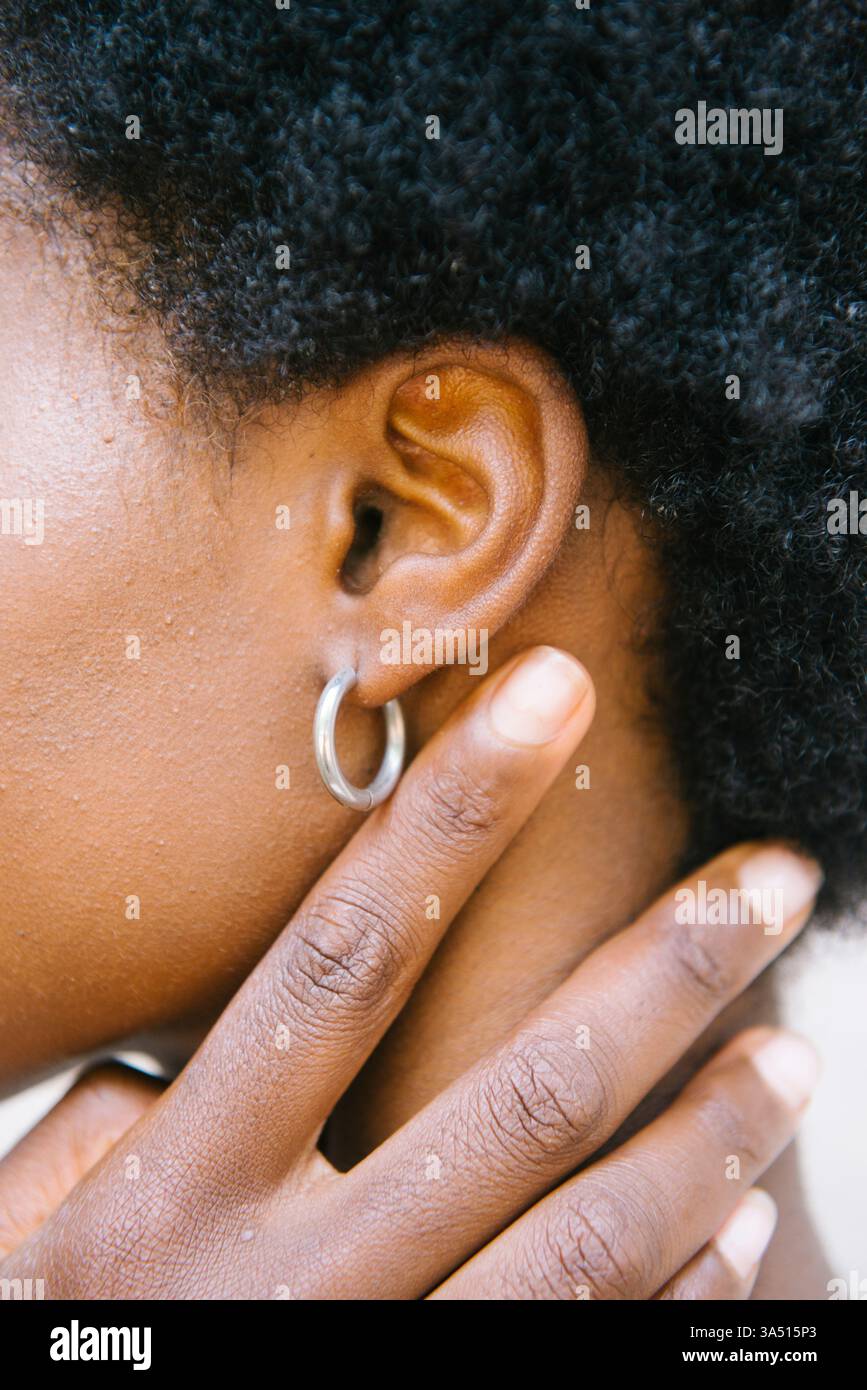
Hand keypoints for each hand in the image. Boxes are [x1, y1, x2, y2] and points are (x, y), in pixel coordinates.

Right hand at [0, 647, 820, 1298]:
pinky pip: (584, 1368)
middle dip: (660, 972)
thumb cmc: (36, 1365)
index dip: (457, 813)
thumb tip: (188, 1064)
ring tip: (792, 1052)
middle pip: (515, 1094)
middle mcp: (286, 1290)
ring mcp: (373, 1382)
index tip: (551, 696)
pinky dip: (674, 1299)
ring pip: (587, 1249)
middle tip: (772, 878)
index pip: (344, 952)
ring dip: (705, 1140)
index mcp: (173, 1196)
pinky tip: (737, 1234)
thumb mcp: (23, 1249)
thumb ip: (107, 1138)